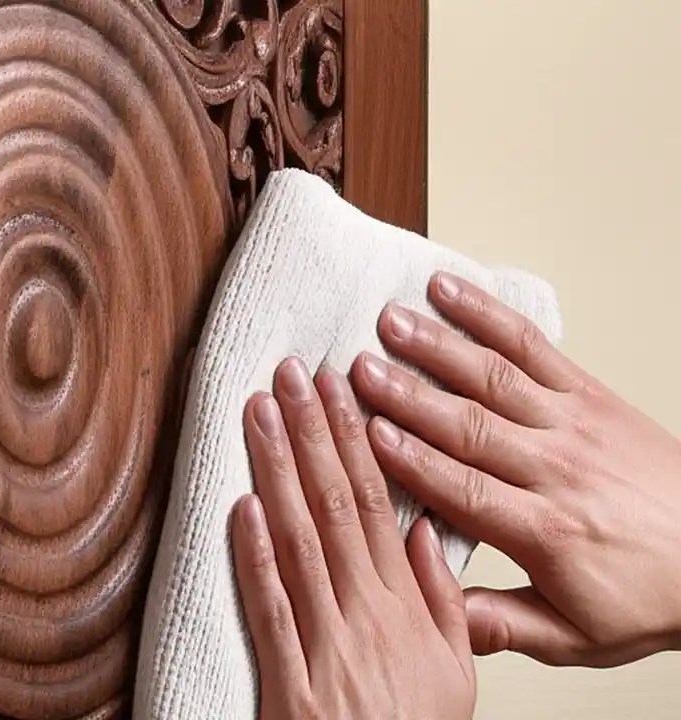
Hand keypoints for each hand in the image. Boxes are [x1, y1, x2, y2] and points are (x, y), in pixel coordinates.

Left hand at [231, 358, 474, 719]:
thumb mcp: (454, 668)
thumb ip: (442, 599)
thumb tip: (422, 531)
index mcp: (405, 605)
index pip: (377, 503)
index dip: (354, 439)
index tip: (337, 387)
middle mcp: (367, 614)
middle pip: (336, 506)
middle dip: (312, 433)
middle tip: (289, 373)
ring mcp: (326, 644)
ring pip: (300, 541)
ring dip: (277, 470)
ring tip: (259, 412)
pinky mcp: (290, 680)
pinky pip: (271, 608)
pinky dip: (255, 555)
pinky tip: (241, 505)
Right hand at [353, 271, 680, 666]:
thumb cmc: (649, 594)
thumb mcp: (578, 637)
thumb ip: (503, 625)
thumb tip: (436, 617)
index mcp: (546, 531)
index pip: (467, 492)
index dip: (413, 461)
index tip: (368, 435)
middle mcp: (558, 469)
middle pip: (471, 427)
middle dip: (409, 396)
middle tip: (358, 369)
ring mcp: (574, 424)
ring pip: (496, 379)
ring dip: (439, 347)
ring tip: (391, 321)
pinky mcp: (590, 394)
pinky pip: (535, 347)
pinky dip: (490, 316)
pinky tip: (450, 291)